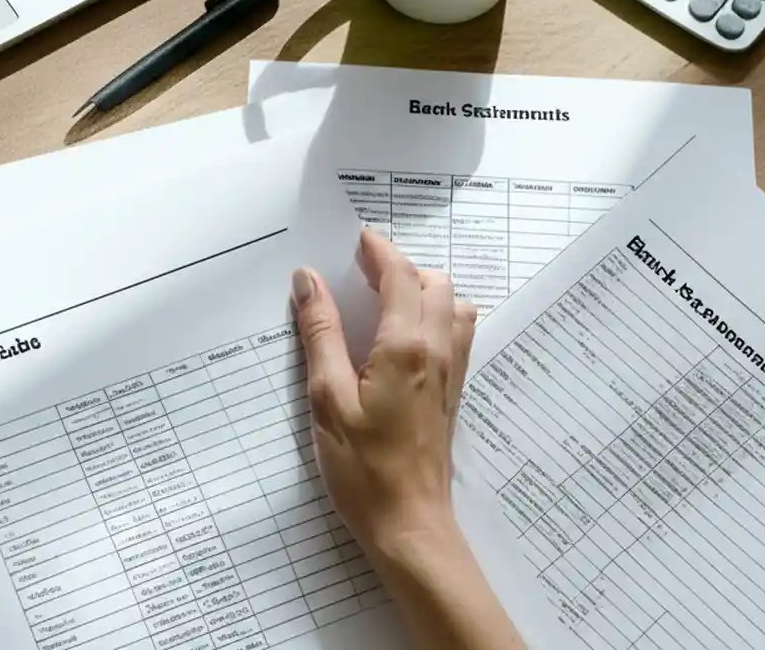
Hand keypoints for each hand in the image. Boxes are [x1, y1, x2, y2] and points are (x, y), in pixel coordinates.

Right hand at [292, 229, 475, 557]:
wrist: (409, 524)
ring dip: (423, 290)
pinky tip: (402, 336)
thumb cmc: (362, 469)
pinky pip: (456, 334)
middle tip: (360, 272)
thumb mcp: (326, 399)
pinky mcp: (453, 393)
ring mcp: (452, 372)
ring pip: (453, 305)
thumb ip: (321, 334)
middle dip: (400, 266)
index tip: (356, 239)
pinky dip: (434, 315)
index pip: (400, 276)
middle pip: (434, 282)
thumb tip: (308, 281)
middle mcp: (439, 351)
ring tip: (383, 301)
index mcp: (407, 346)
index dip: (378, 251)